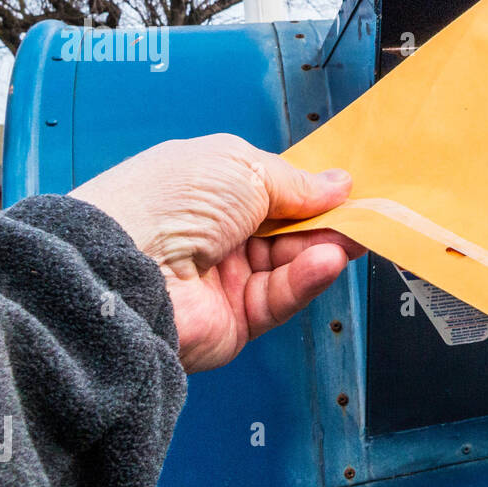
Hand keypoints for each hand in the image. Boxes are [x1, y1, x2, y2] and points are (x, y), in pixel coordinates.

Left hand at [70, 133, 362, 372]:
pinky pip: (281, 297)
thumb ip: (296, 182)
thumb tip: (339, 183)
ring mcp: (225, 277)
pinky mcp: (235, 319)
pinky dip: (307, 279)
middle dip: (326, 221)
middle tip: (363, 214)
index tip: (347, 189)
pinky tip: (326, 261)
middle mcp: (216, 233)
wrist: (124, 269)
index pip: (272, 189)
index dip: (310, 189)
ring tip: (351, 238)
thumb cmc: (167, 202)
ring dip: (321, 248)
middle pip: (288, 229)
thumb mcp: (242, 167)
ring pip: (291, 264)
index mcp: (208, 187)